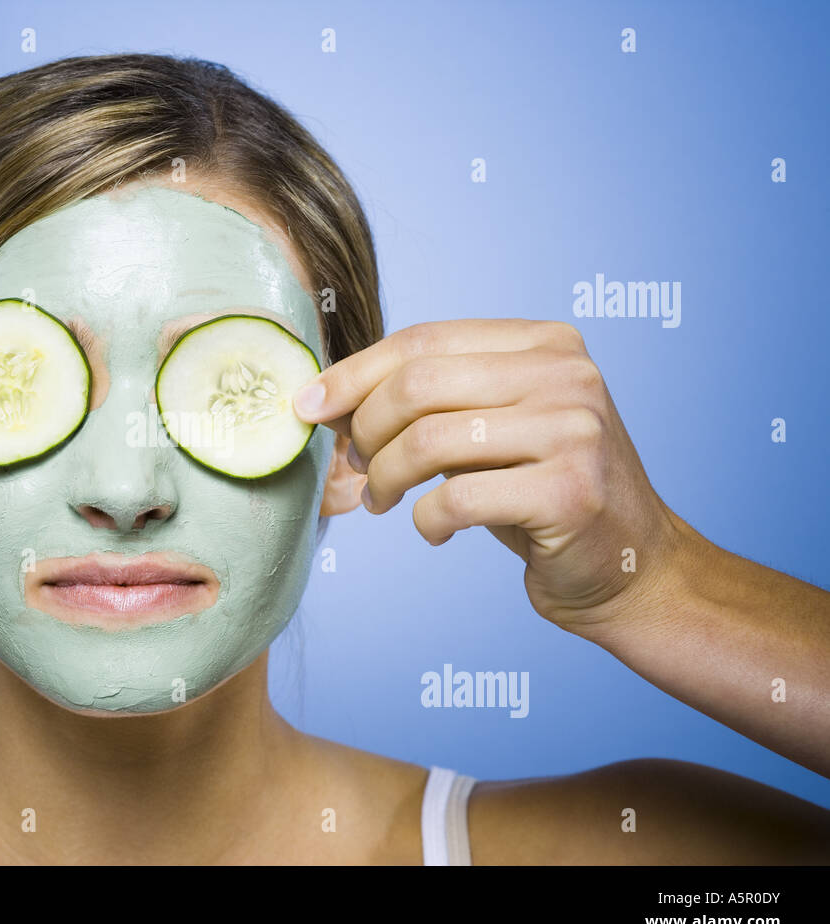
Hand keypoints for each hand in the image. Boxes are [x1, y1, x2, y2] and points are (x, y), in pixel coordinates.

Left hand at [293, 319, 681, 636]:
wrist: (631, 568)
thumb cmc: (542, 494)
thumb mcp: (490, 429)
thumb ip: (428, 403)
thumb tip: (326, 398)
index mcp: (546, 343)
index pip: (424, 340)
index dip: (354, 372)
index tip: (308, 405)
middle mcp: (567, 375)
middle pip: (418, 383)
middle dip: (366, 429)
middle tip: (357, 466)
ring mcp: (574, 431)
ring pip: (428, 440)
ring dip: (385, 478)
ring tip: (382, 500)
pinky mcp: (570, 493)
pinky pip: (454, 499)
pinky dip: (424, 521)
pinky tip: (433, 530)